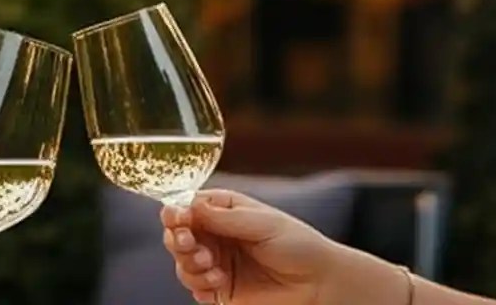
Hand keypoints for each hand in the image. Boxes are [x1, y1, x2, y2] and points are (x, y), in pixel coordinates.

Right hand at [161, 190, 405, 304]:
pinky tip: (218, 281)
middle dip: (179, 240)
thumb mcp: (261, 223)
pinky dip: (200, 285)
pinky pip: (195, 287)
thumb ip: (223, 218)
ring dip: (189, 265)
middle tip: (192, 245)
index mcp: (223, 210)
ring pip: (182, 263)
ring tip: (211, 266)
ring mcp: (216, 262)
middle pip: (177, 235)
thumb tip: (188, 206)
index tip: (177, 219)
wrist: (319, 281)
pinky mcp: (220, 289)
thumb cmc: (296, 243)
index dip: (176, 212)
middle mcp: (216, 234)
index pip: (186, 206)